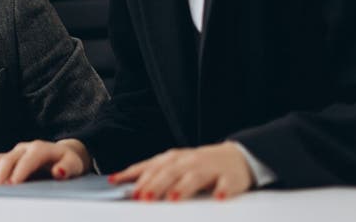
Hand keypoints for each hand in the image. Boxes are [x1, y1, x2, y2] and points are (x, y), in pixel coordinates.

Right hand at [0, 139, 89, 185]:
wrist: (61, 155)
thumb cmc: (67, 162)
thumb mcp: (74, 165)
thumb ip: (67, 168)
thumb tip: (60, 172)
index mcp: (40, 148)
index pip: (29, 158)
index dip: (21, 170)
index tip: (13, 182)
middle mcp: (24, 149)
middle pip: (9, 158)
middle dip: (0, 172)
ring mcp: (13, 153)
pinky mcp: (6, 160)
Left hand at [109, 142, 253, 201]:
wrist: (236, 157)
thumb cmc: (199, 164)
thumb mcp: (173, 165)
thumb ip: (150, 173)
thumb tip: (119, 180)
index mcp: (174, 158)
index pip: (151, 166)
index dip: (134, 174)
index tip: (118, 183)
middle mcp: (189, 161)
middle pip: (169, 172)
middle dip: (155, 184)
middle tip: (143, 197)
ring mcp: (209, 168)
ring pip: (194, 176)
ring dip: (182, 187)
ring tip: (172, 198)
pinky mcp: (229, 177)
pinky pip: (226, 184)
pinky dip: (222, 190)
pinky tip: (217, 197)